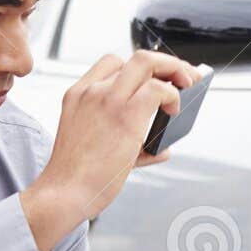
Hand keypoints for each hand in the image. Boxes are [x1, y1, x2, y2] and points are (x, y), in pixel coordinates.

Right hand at [19, 50, 198, 250]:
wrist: (64, 193)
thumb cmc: (75, 178)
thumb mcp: (94, 147)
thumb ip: (129, 143)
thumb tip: (161, 149)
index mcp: (79, 95)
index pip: (113, 63)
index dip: (140, 69)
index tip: (155, 79)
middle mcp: (92, 91)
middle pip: (136, 57)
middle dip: (167, 63)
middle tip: (183, 77)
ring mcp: (107, 99)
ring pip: (148, 63)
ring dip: (175, 71)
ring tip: (186, 86)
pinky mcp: (125, 115)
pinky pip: (158, 89)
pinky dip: (172, 97)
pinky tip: (174, 111)